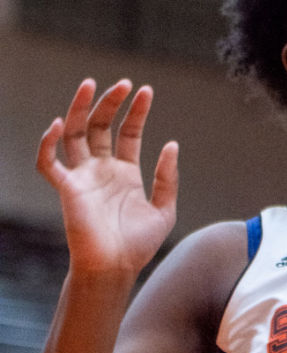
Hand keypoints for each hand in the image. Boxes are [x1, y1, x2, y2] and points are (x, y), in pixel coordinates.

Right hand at [36, 79, 178, 277]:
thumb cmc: (138, 245)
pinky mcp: (66, 189)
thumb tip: (171, 144)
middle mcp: (101, 170)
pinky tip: (58, 125)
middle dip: (110, 103)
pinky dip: (48, 144)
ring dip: (80, 109)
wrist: (115, 269)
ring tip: (90, 85)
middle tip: (123, 83)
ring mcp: (82, 177)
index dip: (136, 112)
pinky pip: (49, 163)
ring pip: (74, 134)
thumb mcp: (164, 210)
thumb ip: (167, 179)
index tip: (146, 91)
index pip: (128, 132)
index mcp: (125, 172)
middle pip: (101, 126)